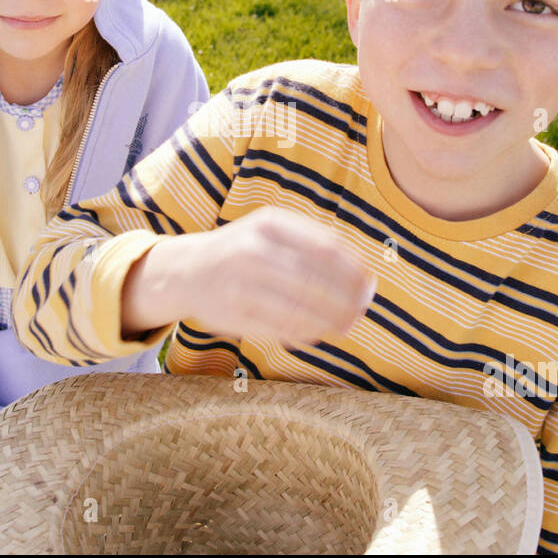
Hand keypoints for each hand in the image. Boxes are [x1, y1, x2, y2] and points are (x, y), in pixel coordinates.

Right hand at [172, 205, 376, 346]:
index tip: (369, 285)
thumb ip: (313, 244)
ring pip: (298, 309)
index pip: (325, 248)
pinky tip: (319, 334)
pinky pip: (279, 328)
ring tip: (346, 327)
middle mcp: (252, 251)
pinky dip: (305, 333)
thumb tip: (362, 278)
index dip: (353, 271)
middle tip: (362, 311)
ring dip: (329, 322)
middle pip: (313, 281)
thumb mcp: (272, 229)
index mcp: (269, 224)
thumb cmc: (243, 248)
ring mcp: (240, 284)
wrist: (188, 270)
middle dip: (344, 301)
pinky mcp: (233, 314)